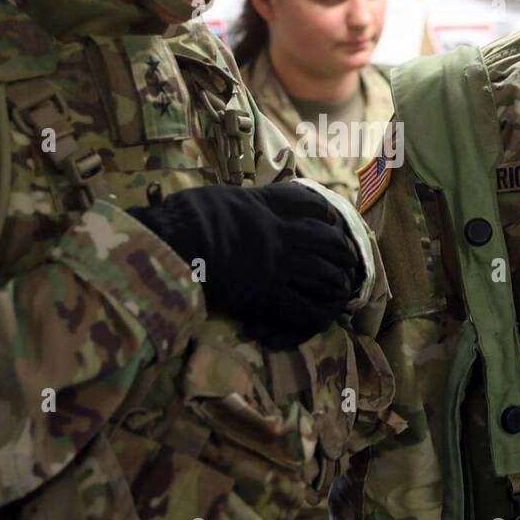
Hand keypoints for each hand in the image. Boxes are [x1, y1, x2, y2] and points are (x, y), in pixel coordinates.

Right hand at [129, 183, 361, 345]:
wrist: (174, 243)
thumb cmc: (182, 217)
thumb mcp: (214, 198)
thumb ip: (233, 204)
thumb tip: (228, 205)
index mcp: (266, 206)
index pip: (311, 204)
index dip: (327, 215)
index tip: (331, 222)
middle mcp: (280, 235)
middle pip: (330, 241)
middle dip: (342, 253)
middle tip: (346, 263)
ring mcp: (278, 266)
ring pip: (327, 277)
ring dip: (335, 287)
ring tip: (337, 294)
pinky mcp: (268, 297)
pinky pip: (306, 312)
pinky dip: (314, 319)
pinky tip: (313, 322)